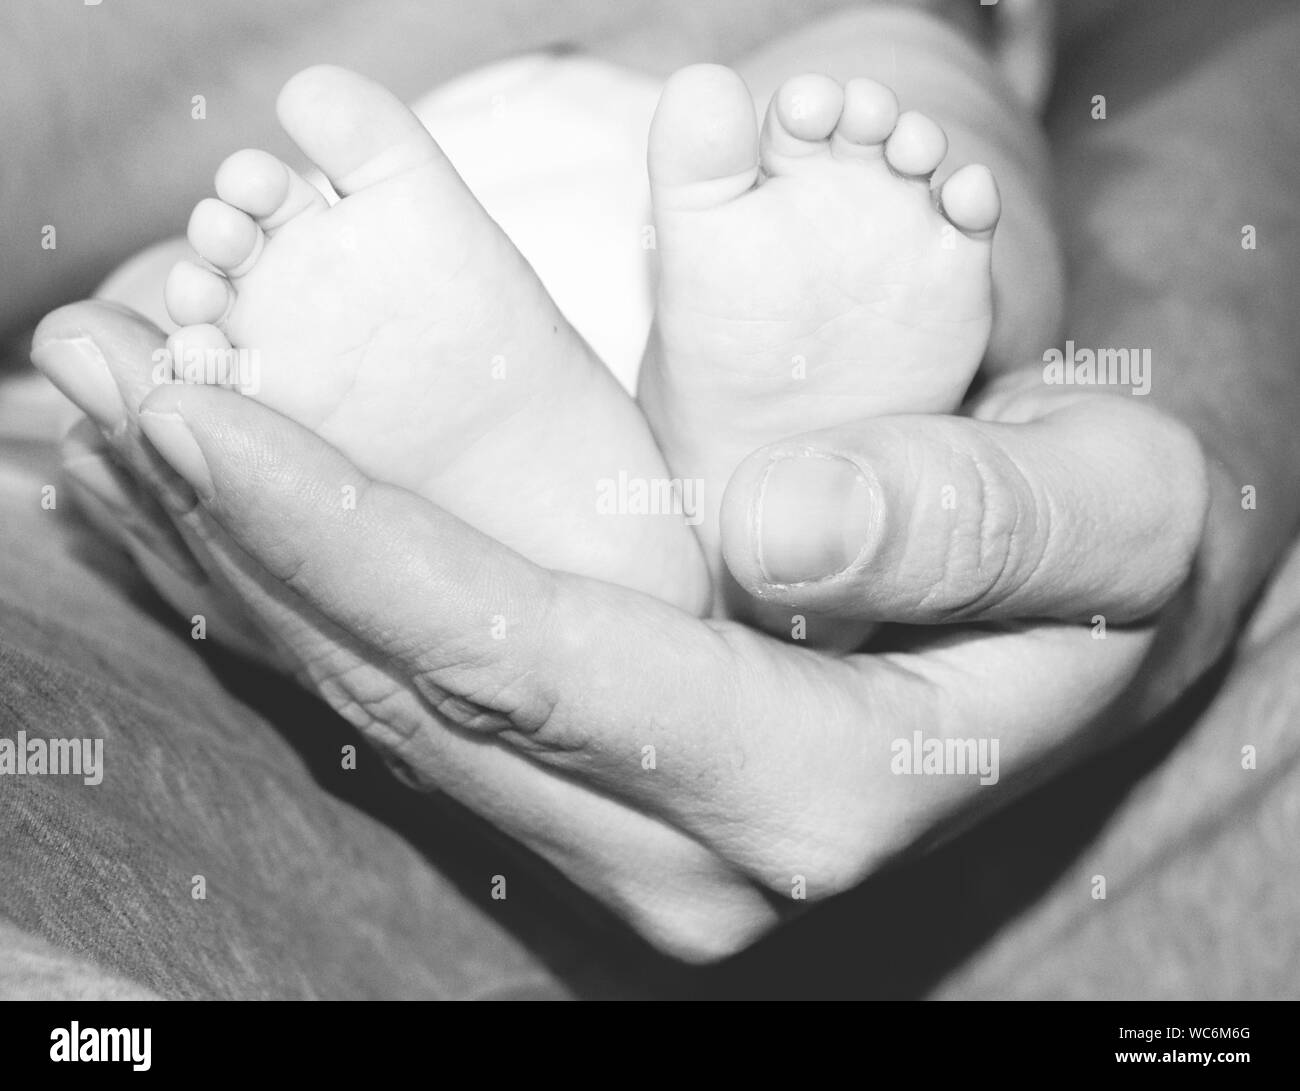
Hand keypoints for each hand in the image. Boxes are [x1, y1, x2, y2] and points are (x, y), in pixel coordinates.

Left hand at [34, 301, 1213, 958]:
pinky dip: (301, 595)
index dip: (351, 532)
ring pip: (390, 702)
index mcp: (818, 790)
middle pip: (418, 689)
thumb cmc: (1106, 559)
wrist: (1085, 625)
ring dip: (238, 563)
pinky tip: (205, 507)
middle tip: (98, 381)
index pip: (533, 659)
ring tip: (112, 420)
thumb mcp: (1107, 519)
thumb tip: (771, 528)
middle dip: (240, 537)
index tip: (197, 402)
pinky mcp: (601, 791)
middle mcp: (698, 852)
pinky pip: (419, 695)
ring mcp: (636, 838)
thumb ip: (968, 524)